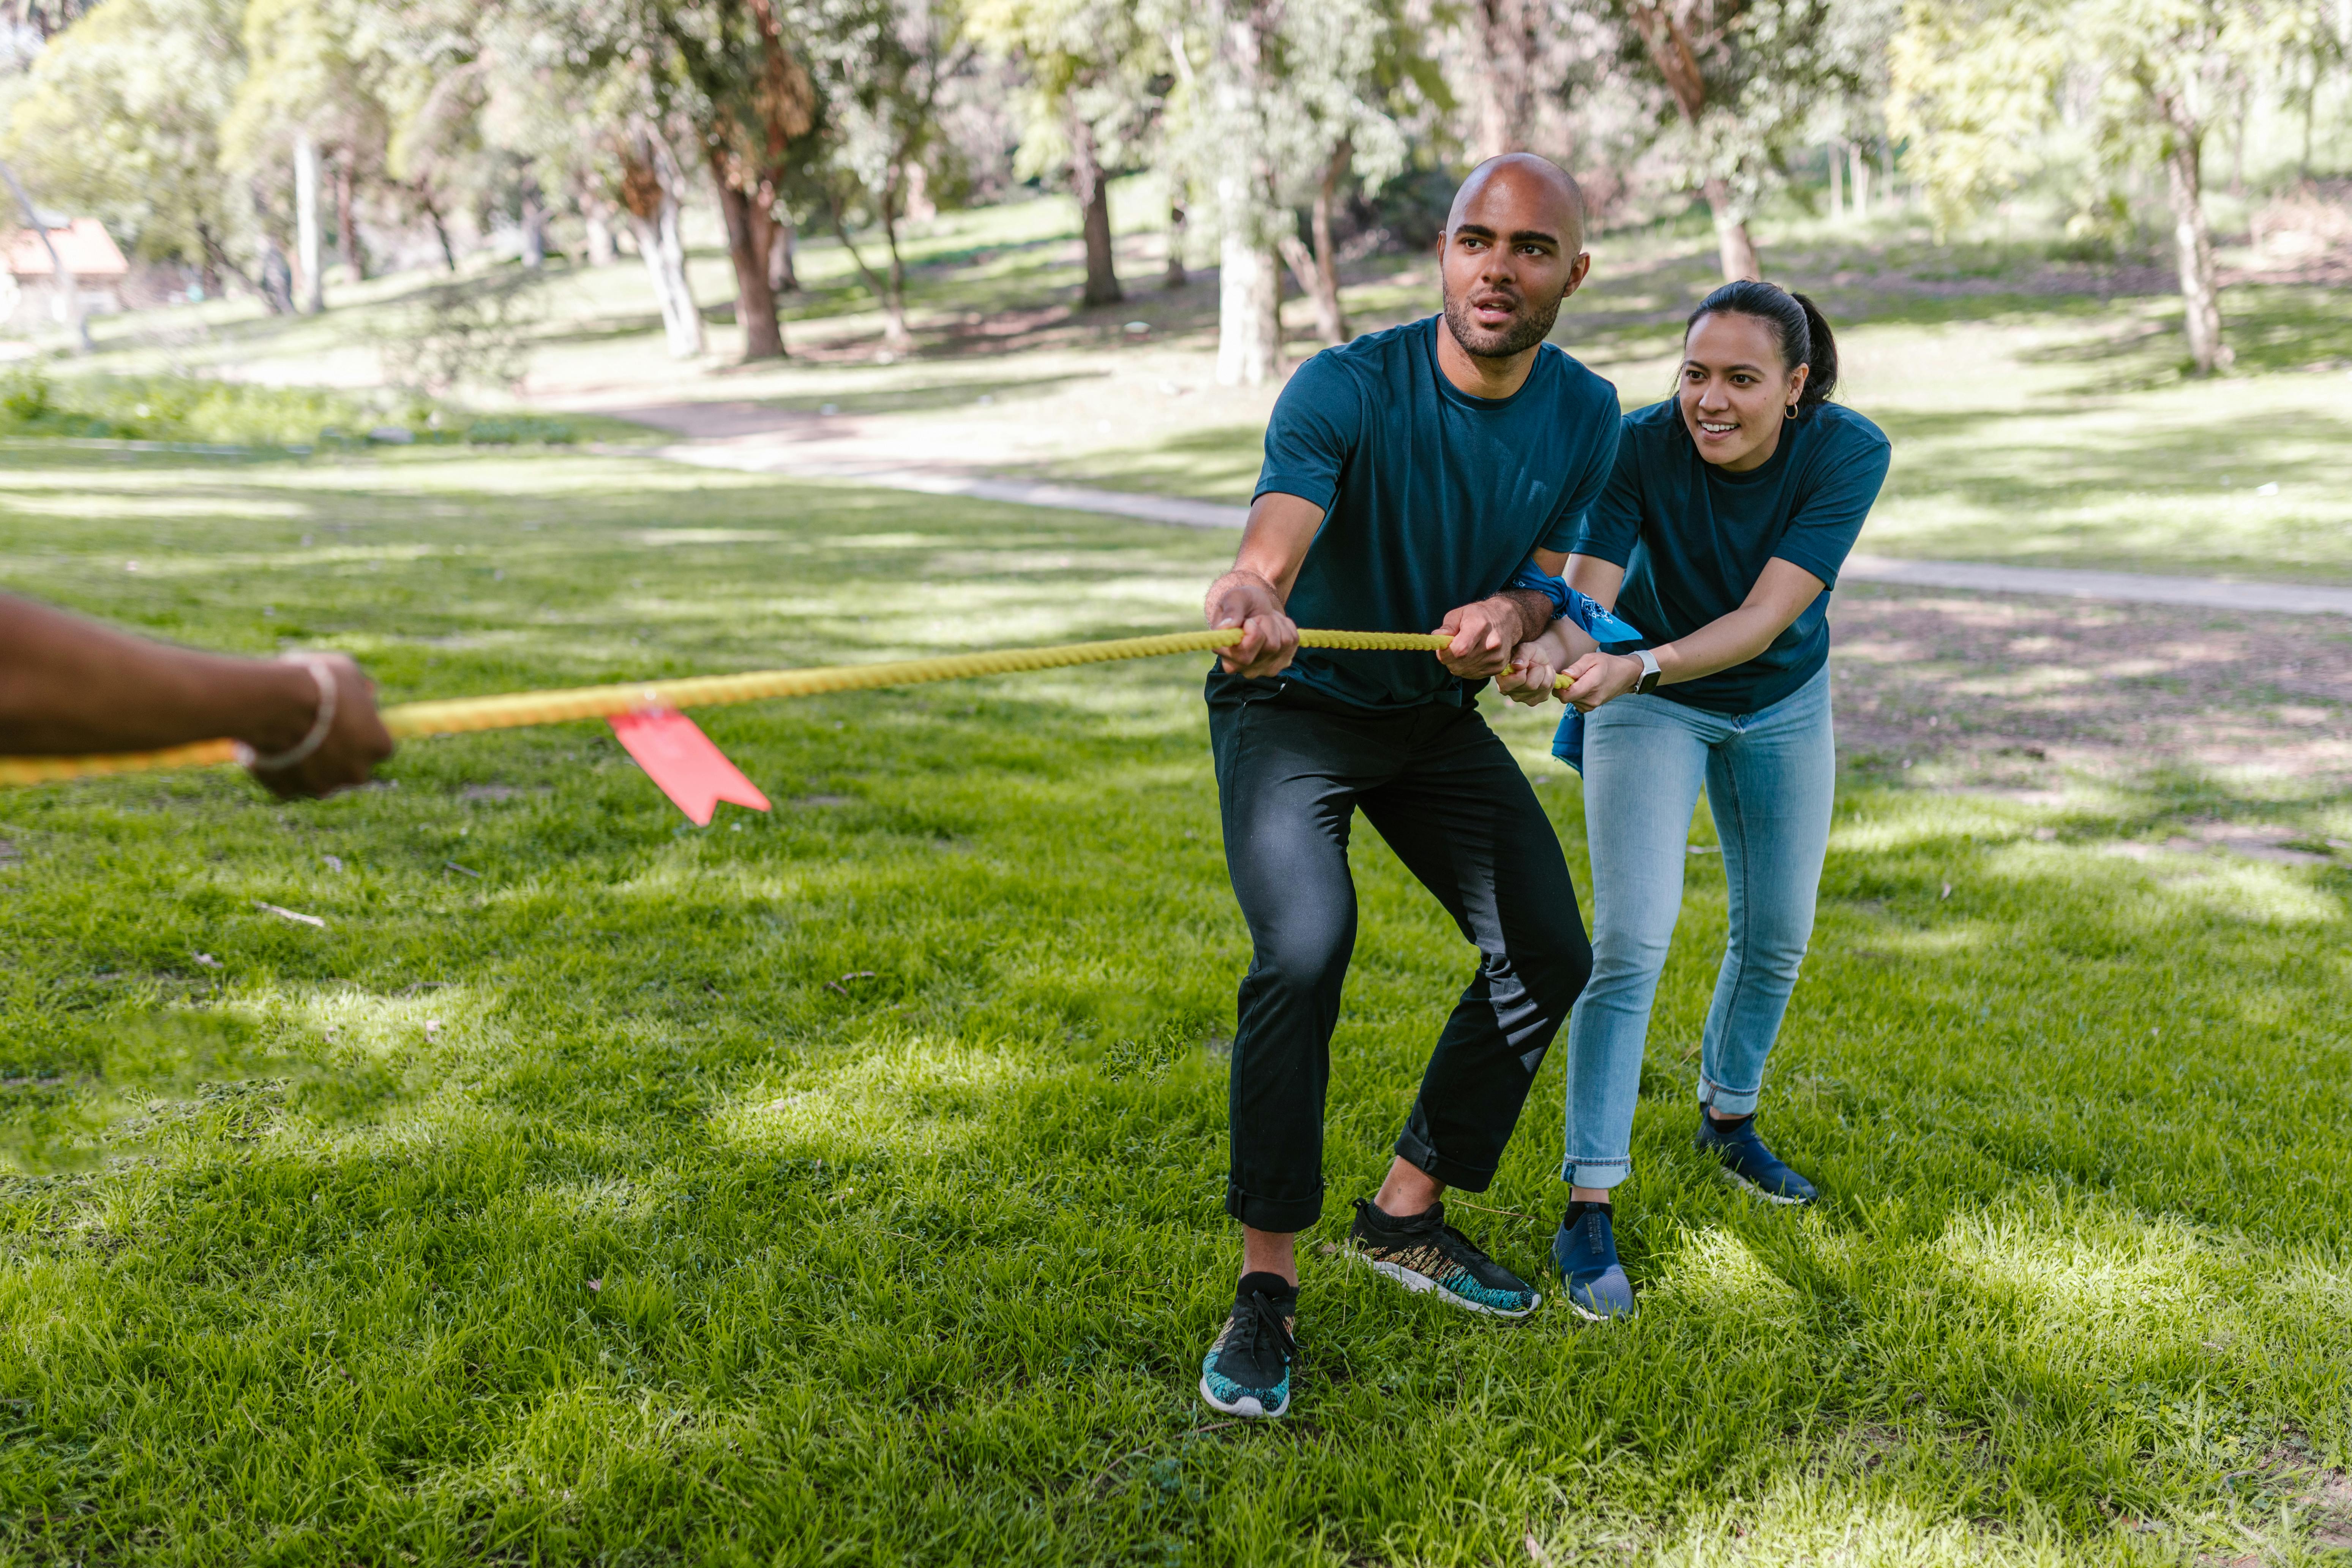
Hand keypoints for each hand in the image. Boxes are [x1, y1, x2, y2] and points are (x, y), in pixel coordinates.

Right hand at [244, 654, 395, 797]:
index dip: (361, 731)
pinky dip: (280, 766)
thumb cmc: (316, 683)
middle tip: (315, 726)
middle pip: (351, 765)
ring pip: (318, 775)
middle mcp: (356, 773)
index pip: (377, 744)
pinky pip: (286, 780)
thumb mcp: (346, 671)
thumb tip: (367, 692)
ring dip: (308, 760)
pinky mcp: (288, 791)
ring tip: (290, 733)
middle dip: (337, 751)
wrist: (273, 703)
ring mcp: (322, 785)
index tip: (345, 719)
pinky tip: (271, 745)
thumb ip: (359, 686)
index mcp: (379, 746)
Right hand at [1206, 570, 1298, 678]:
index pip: (1245, 655)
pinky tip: (1275, 627)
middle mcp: (1241, 667)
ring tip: (1265, 621)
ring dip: (1277, 624)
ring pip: (1284, 643)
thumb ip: (1231, 610)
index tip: (1249, 620)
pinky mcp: (1281, 663)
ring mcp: (1263, 668)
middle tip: (1257, 618)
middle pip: (1271, 647)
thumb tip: (1227, 626)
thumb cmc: (1241, 603)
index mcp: (1224, 652)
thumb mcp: (1235, 598)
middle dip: (1268, 624)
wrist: (1254, 607)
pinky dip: (1287, 628)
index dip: (1254, 633)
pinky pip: (1293, 642)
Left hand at [1432, 595, 1531, 678]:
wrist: (1505, 620)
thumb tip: (1436, 638)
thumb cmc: (1477, 615)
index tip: (1442, 648)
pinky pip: (1473, 675)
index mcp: (1480, 626)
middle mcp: (1491, 644)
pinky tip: (1471, 657)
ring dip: (1457, 665)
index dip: (1444, 653)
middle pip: (1460, 663)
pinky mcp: (1499, 667)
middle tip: (1451, 649)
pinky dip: (1467, 669)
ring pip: (1464, 671)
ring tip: (1463, 651)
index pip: (1458, 650)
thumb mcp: (1459, 614)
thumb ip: (1447, 627)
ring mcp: (1497, 657)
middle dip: (1449, 659)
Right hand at [1496, 643, 1561, 705]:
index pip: (1518, 680)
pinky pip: (1549, 690)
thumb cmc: (1528, 652)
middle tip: (1533, 663)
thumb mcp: (1525, 648)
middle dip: (1537, 669)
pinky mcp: (1535, 700)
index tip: (1524, 662)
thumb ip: (1521, 655)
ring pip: (1543, 686)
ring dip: (1545, 672)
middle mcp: (1509, 692)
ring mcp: (1522, 698)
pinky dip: (1550, 678)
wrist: (1537, 658)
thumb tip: (1517, 665)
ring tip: (1539, 667)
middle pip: (1532, 685)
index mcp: (1502, 680)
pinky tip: (1543, 675)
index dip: (1524, 669)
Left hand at [1559, 650, 1645, 712]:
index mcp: (1590, 686)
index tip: (1561, 678)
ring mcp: (1591, 706)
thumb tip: (1564, 675)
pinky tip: (1583, 687)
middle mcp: (1590, 700)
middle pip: (1565, 698)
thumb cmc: (1607, 664)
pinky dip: (1575, 695)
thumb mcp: (1592, 658)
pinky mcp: (1590, 708)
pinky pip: (1575, 703)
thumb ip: (1577, 667)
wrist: (1625, 675)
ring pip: (1569, 700)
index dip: (1558, 687)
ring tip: (1581, 680)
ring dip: (1571, 691)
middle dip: (1564, 687)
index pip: (1565, 695)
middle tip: (1573, 676)